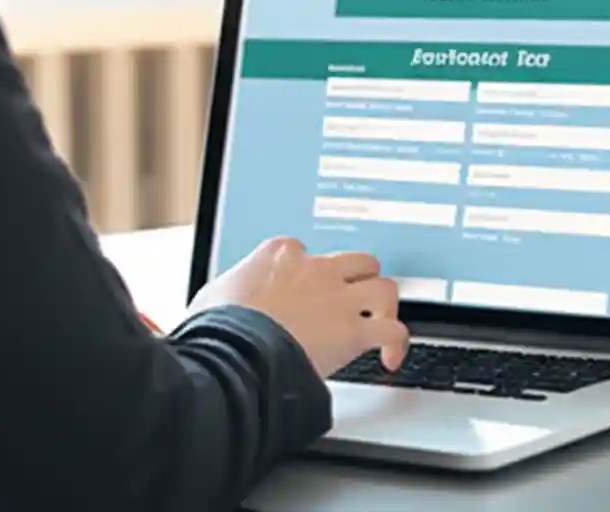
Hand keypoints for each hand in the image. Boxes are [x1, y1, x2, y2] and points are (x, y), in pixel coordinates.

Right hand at [188, 237, 408, 376]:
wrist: (235, 352)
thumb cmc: (219, 328)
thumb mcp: (212, 297)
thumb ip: (227, 292)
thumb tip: (216, 304)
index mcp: (279, 254)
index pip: (307, 251)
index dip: (310, 274)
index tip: (308, 291)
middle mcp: (314, 268)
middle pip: (356, 262)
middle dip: (359, 281)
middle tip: (354, 301)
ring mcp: (337, 297)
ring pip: (383, 288)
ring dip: (385, 307)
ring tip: (379, 323)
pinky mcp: (353, 330)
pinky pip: (392, 331)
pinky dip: (397, 343)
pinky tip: (390, 357)